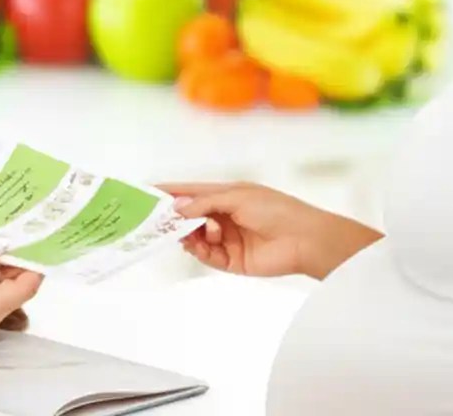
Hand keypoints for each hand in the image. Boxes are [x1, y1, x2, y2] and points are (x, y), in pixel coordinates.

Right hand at [160, 181, 344, 277]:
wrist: (303, 240)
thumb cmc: (276, 210)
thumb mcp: (237, 197)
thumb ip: (205, 203)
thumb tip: (178, 208)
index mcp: (227, 195)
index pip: (194, 192)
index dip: (172, 191)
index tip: (149, 191)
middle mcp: (225, 216)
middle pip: (190, 217)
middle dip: (175, 218)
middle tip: (158, 220)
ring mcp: (227, 239)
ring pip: (196, 237)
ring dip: (190, 234)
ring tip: (190, 231)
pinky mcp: (231, 261)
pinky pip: (207, 256)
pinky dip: (200, 250)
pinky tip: (200, 243)